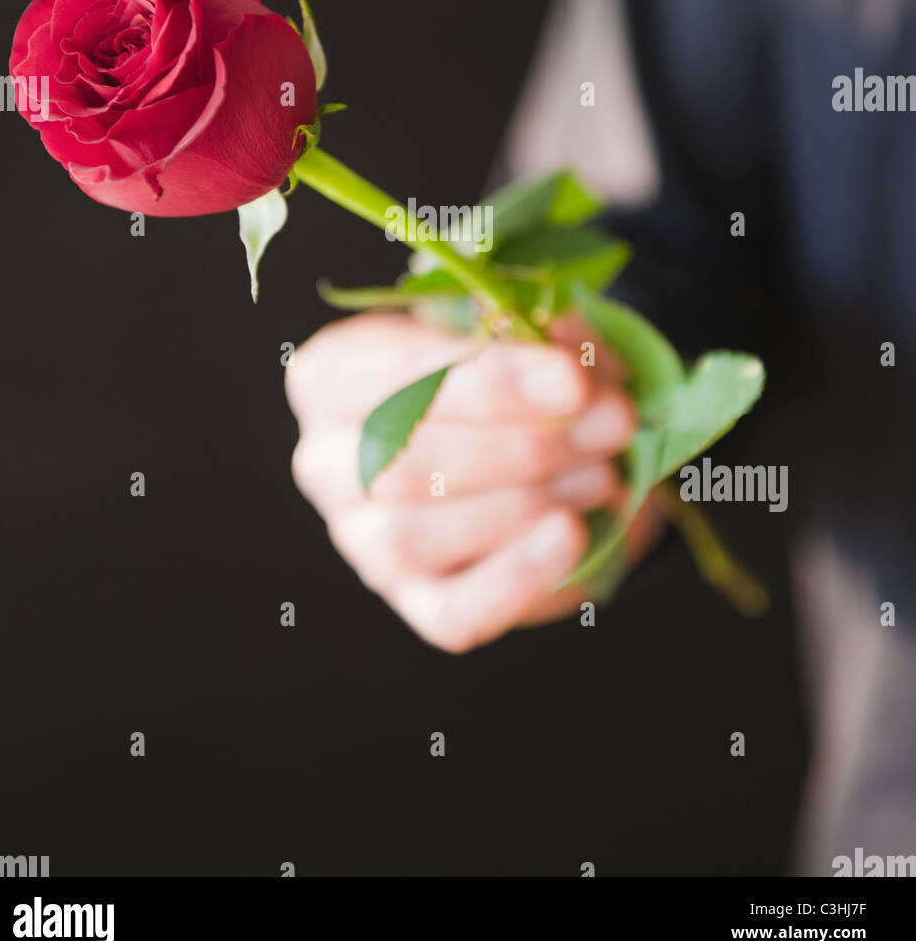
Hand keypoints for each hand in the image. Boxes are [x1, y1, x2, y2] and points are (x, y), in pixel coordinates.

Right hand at [285, 311, 662, 651]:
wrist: (526, 447)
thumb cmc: (504, 373)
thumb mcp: (513, 329)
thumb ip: (535, 334)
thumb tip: (576, 364)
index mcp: (332, 376)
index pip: (388, 377)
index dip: (487, 381)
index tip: (574, 379)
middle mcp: (326, 462)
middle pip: (406, 463)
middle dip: (525, 443)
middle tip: (615, 422)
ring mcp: (364, 542)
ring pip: (418, 537)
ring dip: (527, 502)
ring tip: (605, 473)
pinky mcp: (416, 603)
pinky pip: (453, 611)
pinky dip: (515, 576)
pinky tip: (570, 536)